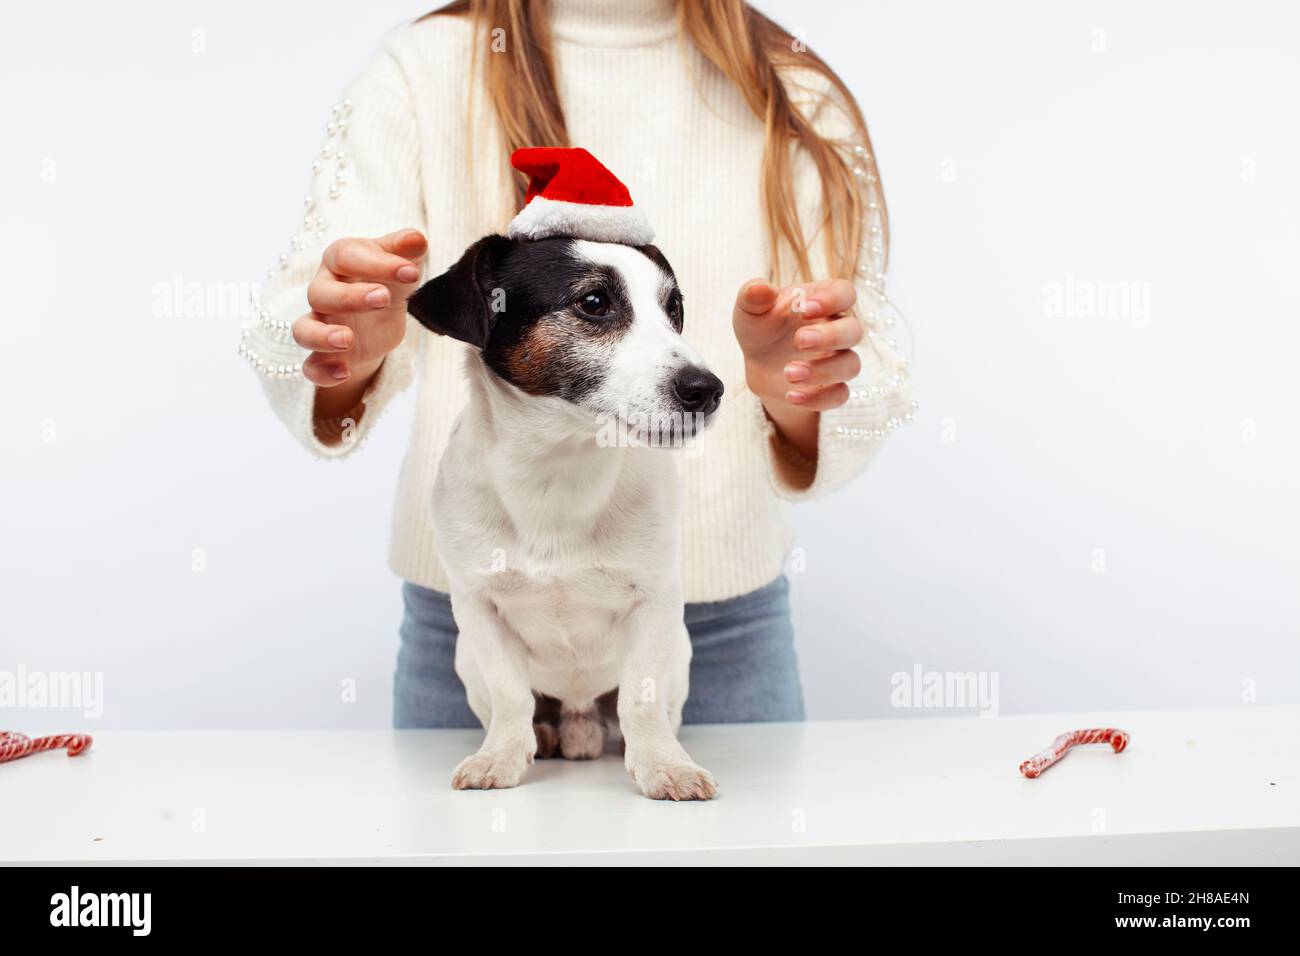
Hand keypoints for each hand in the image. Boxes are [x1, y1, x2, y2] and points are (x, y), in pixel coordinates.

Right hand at [293, 229, 427, 389]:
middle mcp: (323, 291)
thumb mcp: (399, 264)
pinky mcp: (323, 356)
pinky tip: (345, 372)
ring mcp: (320, 324)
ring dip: (322, 336)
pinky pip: (311, 366)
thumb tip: (417, 239)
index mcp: (339, 261)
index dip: (378, 263)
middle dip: (349, 297)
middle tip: (383, 298)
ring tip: (349, 340)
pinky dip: (323, 372)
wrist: (379, 320)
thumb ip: (405, 251)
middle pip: (320, 292)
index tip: (412, 272)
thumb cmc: (386, 281)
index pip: (346, 255)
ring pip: (304, 330)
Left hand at [732, 277, 862, 411]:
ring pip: (851, 365)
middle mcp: (836, 329)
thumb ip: (752, 296)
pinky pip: (839, 395)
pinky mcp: (831, 387)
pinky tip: (791, 395)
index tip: (805, 309)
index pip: (845, 292)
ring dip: (823, 371)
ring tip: (789, 373)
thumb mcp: (750, 309)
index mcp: (823, 301)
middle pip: (853, 331)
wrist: (758, 362)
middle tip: (798, 340)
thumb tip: (759, 287)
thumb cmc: (761, 326)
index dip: (832, 299)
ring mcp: (837, 359)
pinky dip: (818, 398)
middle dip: (830, 336)